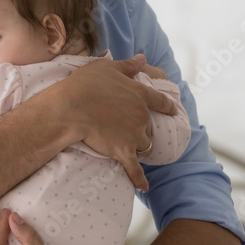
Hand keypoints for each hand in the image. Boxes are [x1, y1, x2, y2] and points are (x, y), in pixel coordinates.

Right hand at [59, 54, 176, 191]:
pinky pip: (135, 169)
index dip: (167, 107)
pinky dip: (139, 179)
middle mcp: (142, 116)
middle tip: (129, 130)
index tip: (173, 111)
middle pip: (150, 127)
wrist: (71, 108)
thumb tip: (143, 58)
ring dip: (139, 147)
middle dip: (143, 130)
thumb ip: (128, 65)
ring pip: (145, 146)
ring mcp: (134, 135)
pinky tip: (143, 187)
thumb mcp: (108, 68)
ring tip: (129, 148)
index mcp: (140, 94)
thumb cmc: (85, 84)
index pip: (161, 102)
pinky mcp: (123, 151)